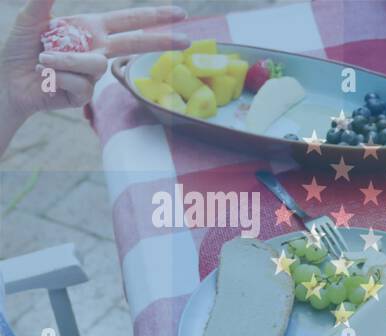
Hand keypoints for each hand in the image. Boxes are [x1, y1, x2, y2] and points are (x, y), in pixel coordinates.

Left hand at [1, 0, 187, 119]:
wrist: (9, 81)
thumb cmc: (19, 50)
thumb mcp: (30, 21)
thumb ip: (42, 3)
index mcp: (90, 30)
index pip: (129, 21)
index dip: (154, 17)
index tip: (179, 14)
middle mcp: (97, 50)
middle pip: (135, 44)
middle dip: (161, 41)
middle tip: (187, 41)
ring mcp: (93, 75)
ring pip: (94, 65)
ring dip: (65, 61)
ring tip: (42, 60)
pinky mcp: (85, 95)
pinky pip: (81, 84)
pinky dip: (58, 78)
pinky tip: (47, 79)